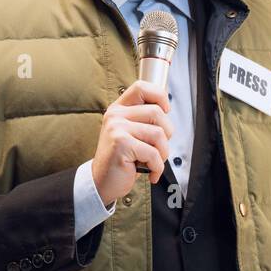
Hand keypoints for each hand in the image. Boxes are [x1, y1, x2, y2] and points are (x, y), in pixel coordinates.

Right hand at [91, 79, 173, 202]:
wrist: (102, 182)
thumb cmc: (122, 160)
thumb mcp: (131, 134)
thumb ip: (144, 119)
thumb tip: (167, 108)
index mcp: (119, 109)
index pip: (141, 87)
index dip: (159, 96)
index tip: (165, 110)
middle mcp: (116, 116)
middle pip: (157, 112)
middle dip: (167, 134)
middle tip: (158, 148)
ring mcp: (117, 129)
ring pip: (159, 133)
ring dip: (162, 153)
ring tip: (152, 161)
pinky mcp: (121, 144)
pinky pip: (153, 153)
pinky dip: (157, 167)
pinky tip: (150, 172)